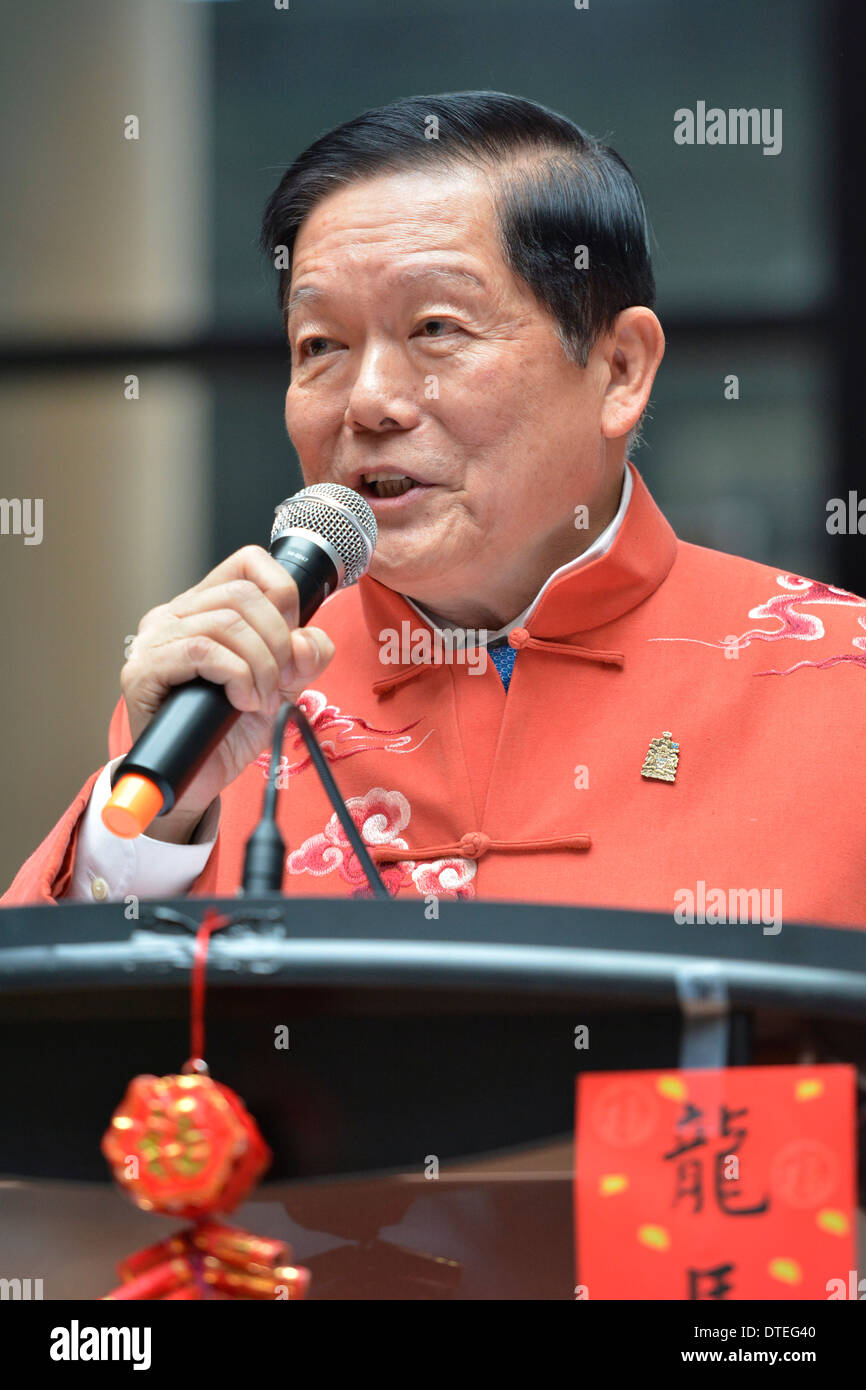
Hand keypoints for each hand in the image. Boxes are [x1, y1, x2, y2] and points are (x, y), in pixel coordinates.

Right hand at [120, 545, 334, 842]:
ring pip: (225, 623)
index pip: (250, 562)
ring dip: (260, 666)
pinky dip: (236, 676)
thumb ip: (304, 658)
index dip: (284, 593)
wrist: (196, 782)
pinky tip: (241, 702)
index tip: (292, 640)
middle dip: (278, 641)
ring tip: (260, 700)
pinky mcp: (141, 671)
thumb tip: (306, 640)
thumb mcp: (282, 688)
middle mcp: (174, 615)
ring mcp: (154, 641)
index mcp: (206, 607)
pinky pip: (201, 650)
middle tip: (279, 683)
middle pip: (243, 594)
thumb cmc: (229, 730)